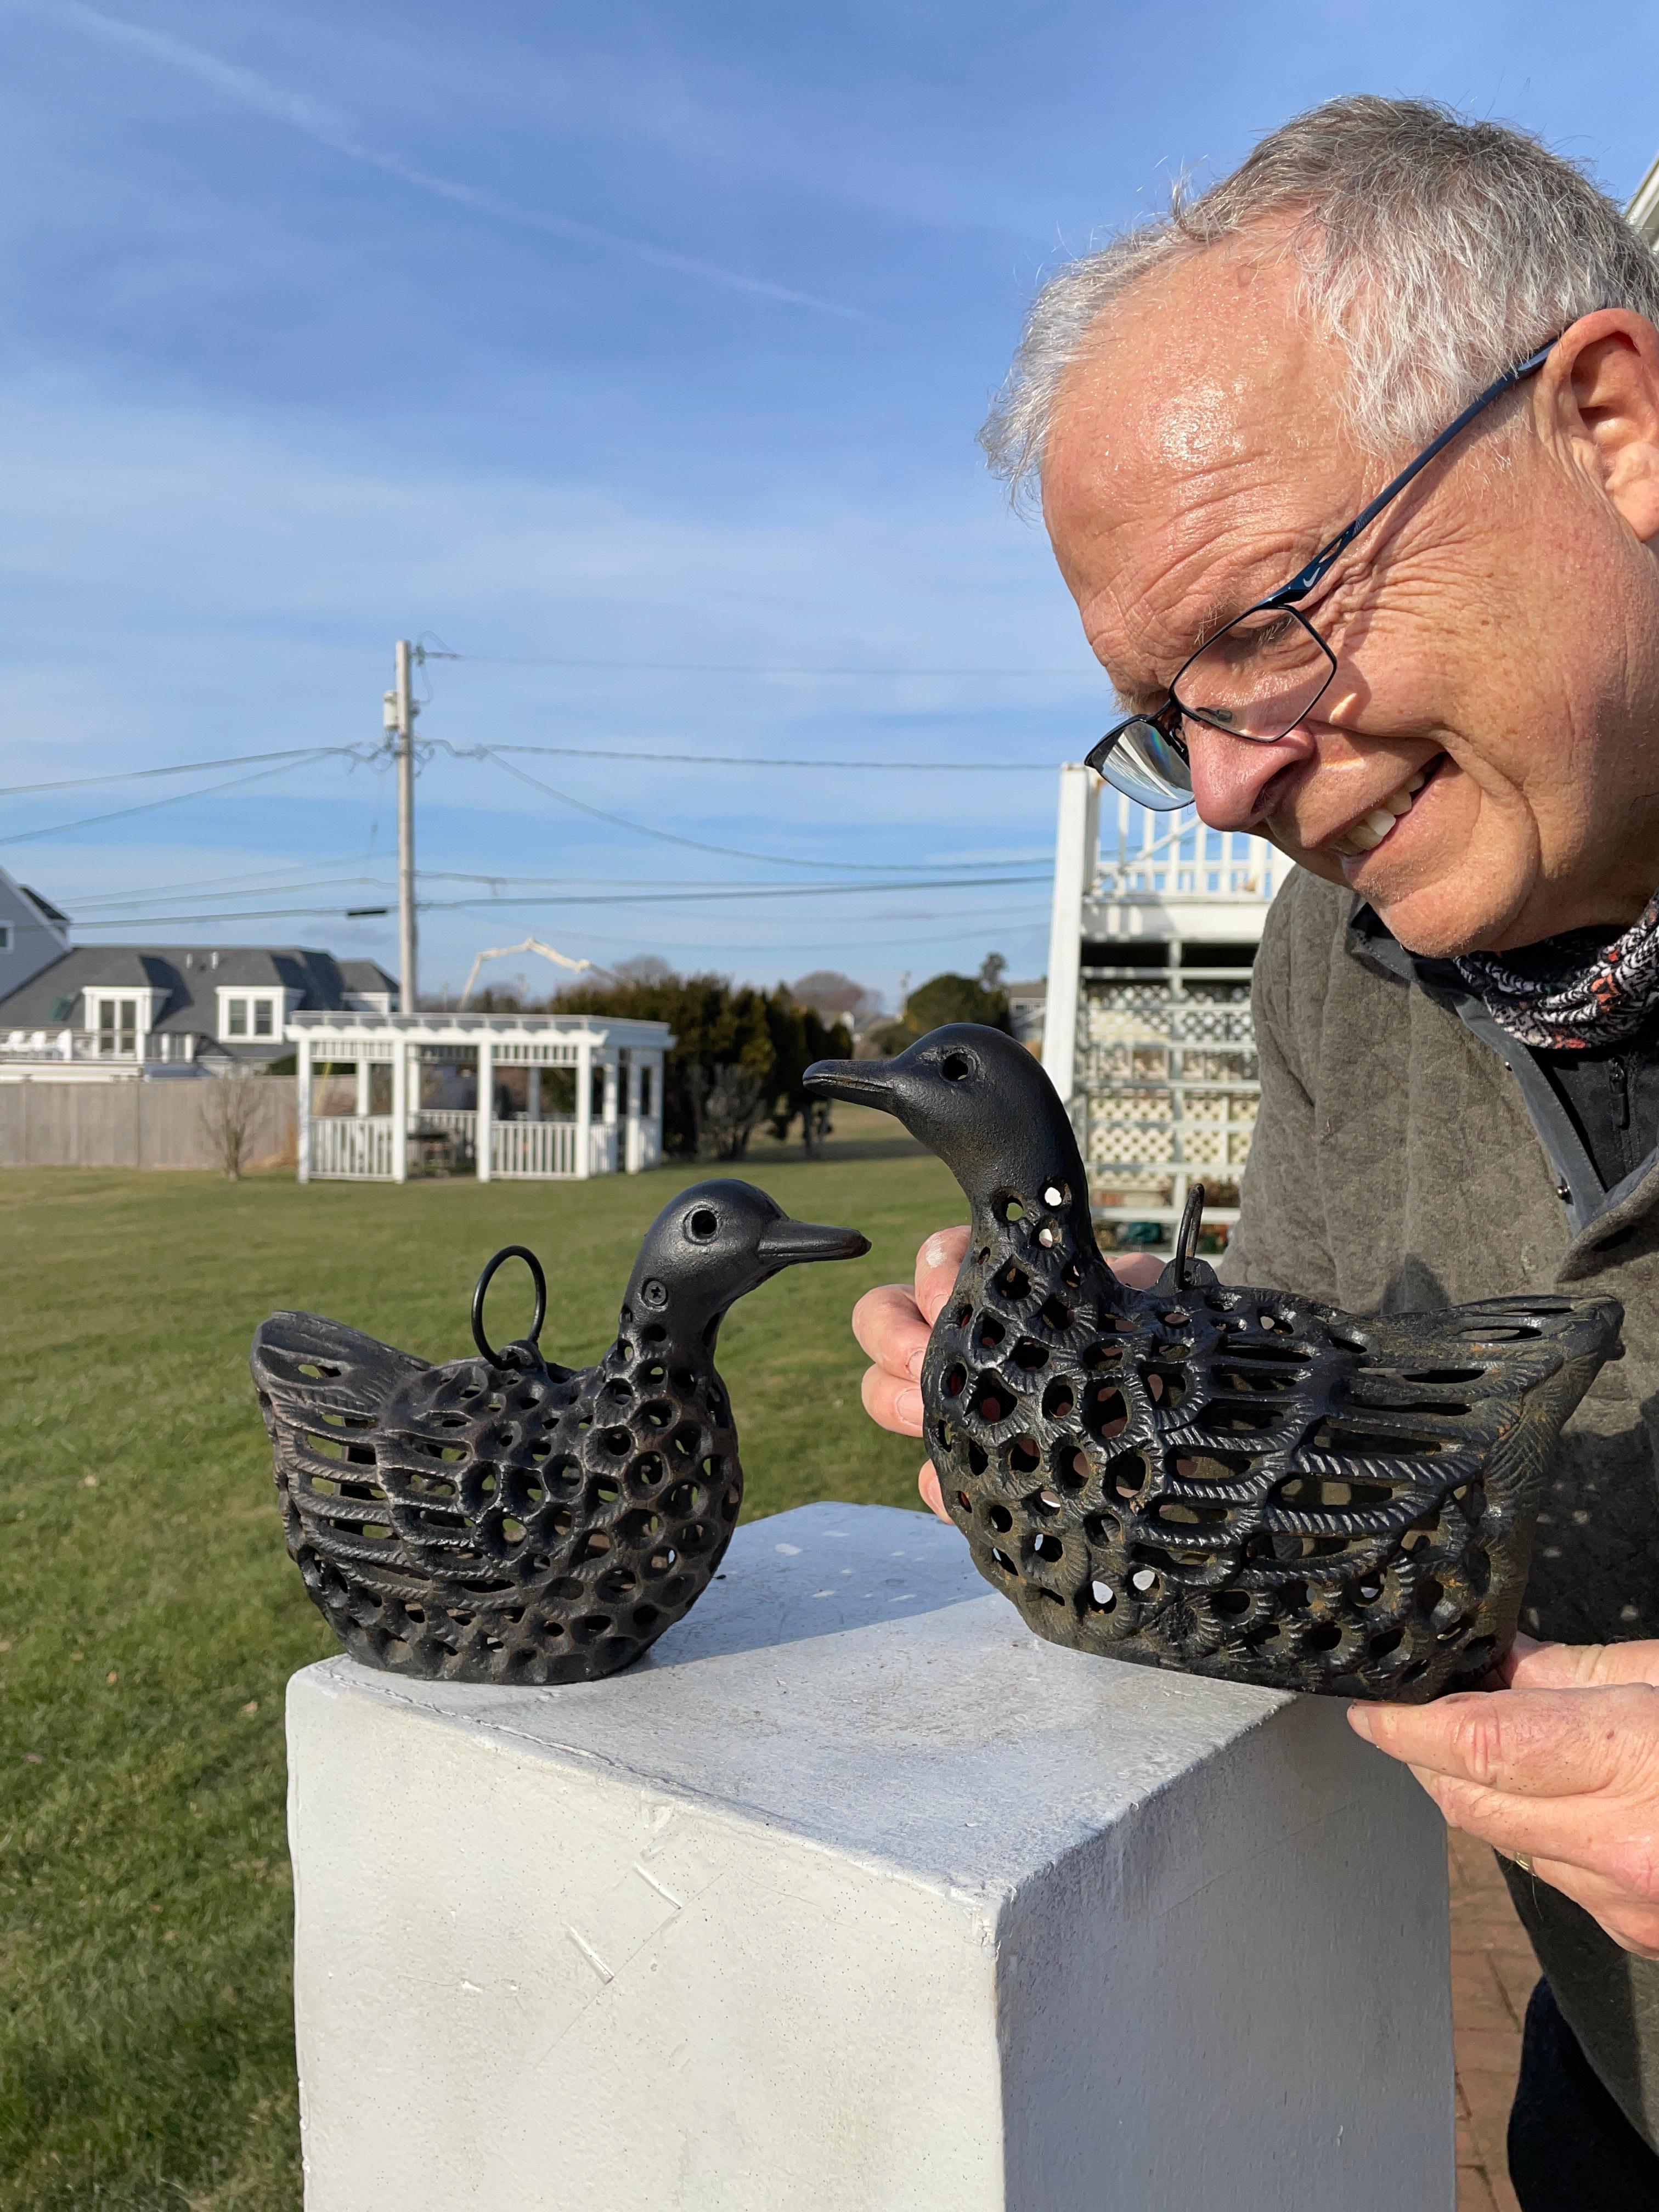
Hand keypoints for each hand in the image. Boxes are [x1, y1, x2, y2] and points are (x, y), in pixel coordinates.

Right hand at [851, 1227, 1163, 1520]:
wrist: (1164, 1440)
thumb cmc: (1147, 1357)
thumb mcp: (1140, 1311)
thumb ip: (1125, 1287)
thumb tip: (1119, 1279)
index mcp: (999, 1289)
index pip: (942, 1255)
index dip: (936, 1269)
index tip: (950, 1298)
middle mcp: (963, 1339)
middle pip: (885, 1313)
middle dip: (892, 1334)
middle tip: (919, 1359)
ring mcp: (957, 1402)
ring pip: (883, 1386)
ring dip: (893, 1399)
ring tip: (922, 1419)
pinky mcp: (969, 1465)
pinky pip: (930, 1477)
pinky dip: (936, 1485)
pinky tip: (952, 1491)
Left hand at [1348, 1637, 1658, 1957]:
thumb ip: (1580, 1672)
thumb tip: (1499, 1662)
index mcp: (1628, 1765)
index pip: (1473, 1744)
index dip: (1405, 1724)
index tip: (1370, 1709)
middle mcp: (1619, 1849)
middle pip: (1469, 1801)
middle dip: (1427, 1755)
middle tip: (1421, 1713)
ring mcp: (1625, 1902)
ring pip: (1503, 1842)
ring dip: (1481, 1793)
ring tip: (1500, 1745)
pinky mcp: (1635, 1932)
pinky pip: (1553, 1876)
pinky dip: (1537, 1833)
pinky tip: (1557, 1798)